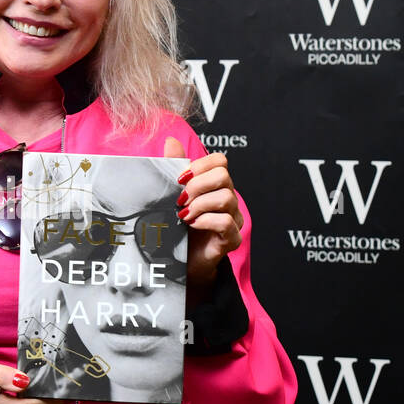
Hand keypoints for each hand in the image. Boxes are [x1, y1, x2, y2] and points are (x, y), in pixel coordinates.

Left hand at [164, 136, 243, 296]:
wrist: (177, 261)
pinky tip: (192, 225)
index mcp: (215, 186)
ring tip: (183, 215)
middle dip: (197, 185)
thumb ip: (173, 168)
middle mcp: (227, 200)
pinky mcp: (231, 239)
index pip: (220, 161)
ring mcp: (233, 219)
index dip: (199, 166)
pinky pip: (226, 222)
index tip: (179, 179)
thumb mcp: (171, 195)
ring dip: (199, 204)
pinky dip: (206, 221)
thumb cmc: (176, 226)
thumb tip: (170, 141)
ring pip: (227, 198)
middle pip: (224, 176)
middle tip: (180, 200)